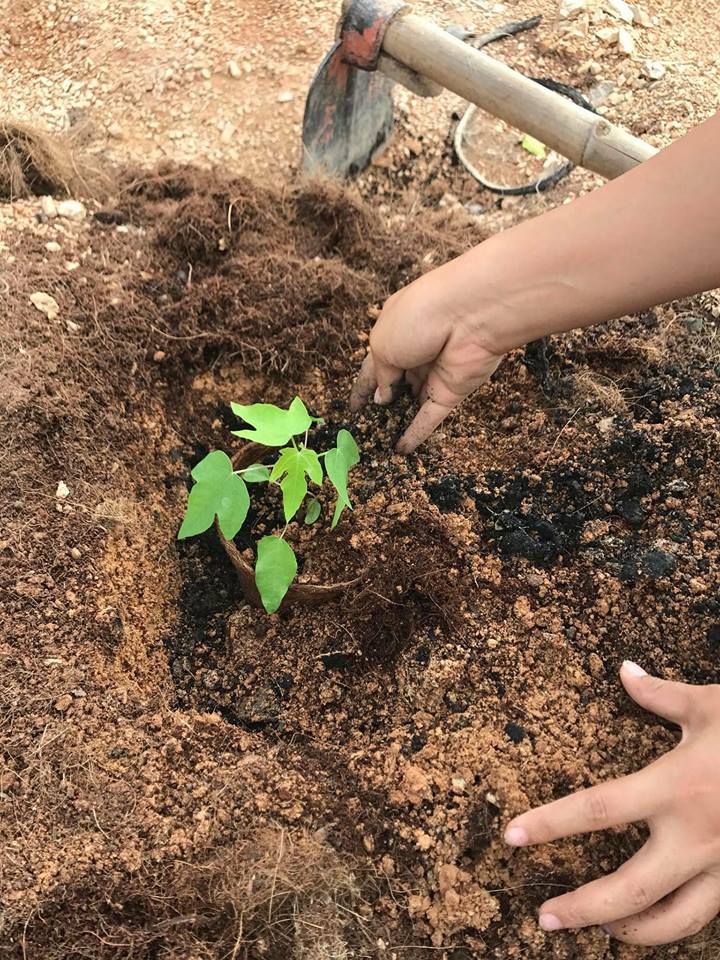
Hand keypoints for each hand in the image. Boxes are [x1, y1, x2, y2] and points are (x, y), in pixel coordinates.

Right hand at [349, 261, 504, 453]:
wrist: (470, 315)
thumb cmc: (418, 317)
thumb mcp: (382, 344)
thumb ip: (380, 376)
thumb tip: (381, 399)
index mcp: (394, 332)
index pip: (373, 365)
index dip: (362, 387)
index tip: (353, 409)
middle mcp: (416, 352)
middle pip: (396, 384)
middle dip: (384, 404)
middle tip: (368, 427)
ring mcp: (435, 373)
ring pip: (414, 401)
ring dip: (400, 420)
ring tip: (381, 443)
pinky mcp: (453, 391)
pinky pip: (431, 416)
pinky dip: (416, 433)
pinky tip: (402, 450)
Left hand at [504, 661, 719, 945]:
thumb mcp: (710, 705)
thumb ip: (661, 695)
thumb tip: (625, 669)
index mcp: (674, 786)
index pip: (596, 809)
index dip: (550, 823)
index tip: (512, 835)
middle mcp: (695, 835)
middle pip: (626, 889)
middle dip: (580, 908)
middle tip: (544, 917)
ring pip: (671, 921)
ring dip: (629, 931)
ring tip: (599, 930)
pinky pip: (705, 915)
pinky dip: (674, 926)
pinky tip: (654, 923)